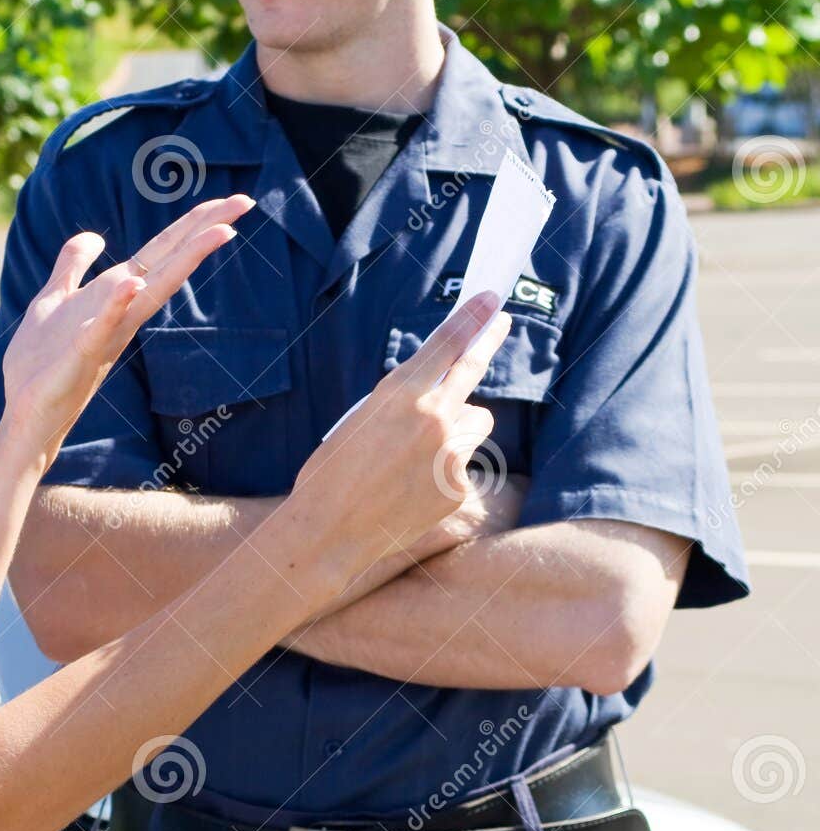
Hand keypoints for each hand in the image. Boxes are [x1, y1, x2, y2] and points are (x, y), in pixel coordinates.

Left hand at [0, 194, 254, 460]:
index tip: (230, 201)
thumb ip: (73, 265)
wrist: (27, 412)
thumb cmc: (42, 361)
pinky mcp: (80, 356)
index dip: (191, 225)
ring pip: (151, 292)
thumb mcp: (55, 298)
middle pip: (168, 263)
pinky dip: (117, 305)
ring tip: (219, 231)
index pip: (160, 253)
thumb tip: (95, 236)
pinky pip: (101, 327)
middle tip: (244, 201)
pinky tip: (132, 282)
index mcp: (116, 296)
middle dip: (203, 231)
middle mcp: (121, 312)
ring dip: (184, 261)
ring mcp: (106, 334)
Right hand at [288, 293, 513, 584]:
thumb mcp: (360, 422)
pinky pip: (463, 463)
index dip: (471, 318)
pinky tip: (412, 489)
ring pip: (475, 423)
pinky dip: (445, 470)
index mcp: (397, 394)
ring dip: (459, 426)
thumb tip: (449, 397)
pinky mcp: (459, 486)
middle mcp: (432, 417)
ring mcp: (450, 453)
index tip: (492, 299)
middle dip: (488, 341)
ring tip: (419, 452)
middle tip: (502, 322)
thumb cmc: (332, 473)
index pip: (445, 345)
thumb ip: (404, 404)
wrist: (329, 531)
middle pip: (472, 370)